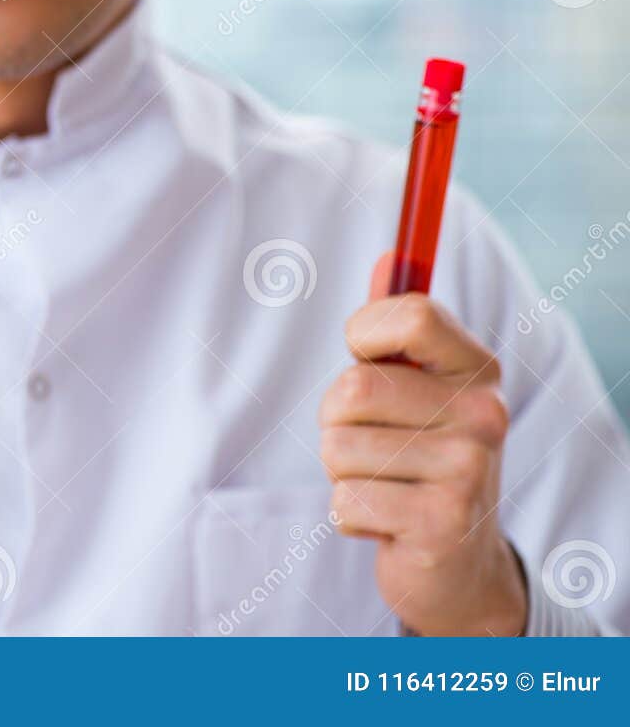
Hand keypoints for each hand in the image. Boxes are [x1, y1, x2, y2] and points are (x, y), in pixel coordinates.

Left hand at [317, 252, 526, 635]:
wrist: (458, 564)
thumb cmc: (418, 457)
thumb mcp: (414, 389)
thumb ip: (397, 328)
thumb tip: (390, 256)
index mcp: (475, 370)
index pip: (413, 313)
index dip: (364, 332)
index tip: (364, 356)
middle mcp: (484, 414)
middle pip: (352, 389)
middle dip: (336, 419)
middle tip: (371, 443)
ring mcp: (469, 470)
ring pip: (337, 446)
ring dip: (341, 470)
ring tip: (383, 483)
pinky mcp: (443, 523)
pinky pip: (344, 499)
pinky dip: (349, 513)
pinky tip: (387, 520)